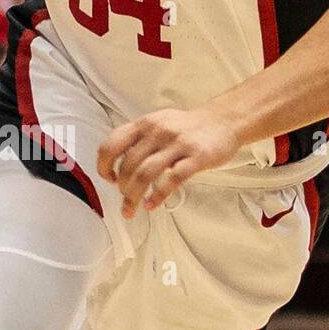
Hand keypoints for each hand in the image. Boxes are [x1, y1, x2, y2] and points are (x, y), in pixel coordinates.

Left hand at [97, 107, 240, 218]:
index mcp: (145, 124)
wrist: (224, 120)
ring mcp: (177, 144)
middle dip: (122, 188)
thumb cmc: (188, 127)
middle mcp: (158, 132)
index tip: (108, 179)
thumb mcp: (158, 123)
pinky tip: (152, 204)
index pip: (112, 144)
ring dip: (133, 196)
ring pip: (145, 174)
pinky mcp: (196, 157)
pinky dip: (157, 196)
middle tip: (125, 199)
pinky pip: (172, 180)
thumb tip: (116, 164)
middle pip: (128, 165)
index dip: (104, 165)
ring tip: (132, 209)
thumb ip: (138, 139)